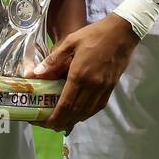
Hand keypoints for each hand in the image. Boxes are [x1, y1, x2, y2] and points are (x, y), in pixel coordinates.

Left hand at [30, 14, 138, 131]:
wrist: (122, 32)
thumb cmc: (94, 34)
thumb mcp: (70, 42)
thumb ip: (53, 60)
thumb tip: (36, 73)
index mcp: (79, 75)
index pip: (65, 103)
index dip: (55, 117)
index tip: (46, 123)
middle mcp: (91, 86)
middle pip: (75, 112)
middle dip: (63, 122)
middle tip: (52, 126)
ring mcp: (103, 88)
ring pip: (87, 112)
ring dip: (75, 120)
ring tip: (64, 123)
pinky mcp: (111, 87)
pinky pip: (98, 106)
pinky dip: (88, 113)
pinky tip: (81, 114)